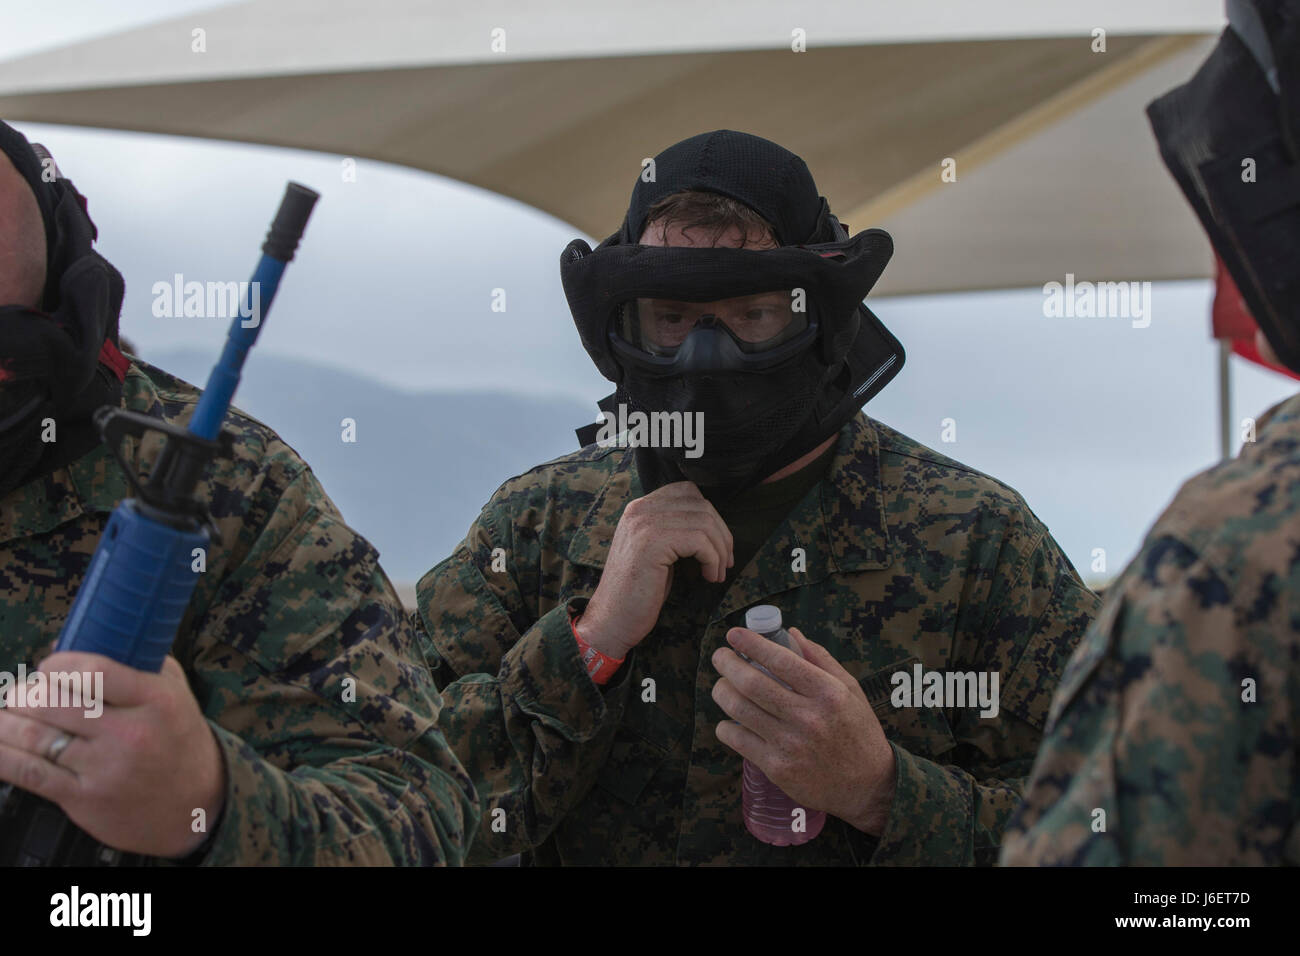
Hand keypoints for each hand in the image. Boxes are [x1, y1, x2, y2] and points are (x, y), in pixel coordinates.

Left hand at [0, 652, 226, 857]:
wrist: (194, 802)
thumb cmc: (178, 738)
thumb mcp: (173, 691)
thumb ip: (133, 661)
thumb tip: (69, 642)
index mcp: (156, 700)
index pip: (93, 671)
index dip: (57, 665)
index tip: (47, 666)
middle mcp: (131, 733)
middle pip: (54, 703)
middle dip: (24, 693)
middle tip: (20, 692)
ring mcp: (106, 768)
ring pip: (36, 736)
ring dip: (7, 722)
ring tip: (7, 715)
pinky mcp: (85, 798)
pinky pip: (30, 773)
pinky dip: (4, 756)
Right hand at [577, 481, 733, 658]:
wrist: (612, 619)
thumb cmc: (638, 590)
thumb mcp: (657, 550)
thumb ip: (675, 529)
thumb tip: (714, 524)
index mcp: (639, 508)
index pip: (687, 491)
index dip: (711, 517)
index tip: (718, 545)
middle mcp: (640, 509)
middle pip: (701, 505)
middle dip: (721, 534)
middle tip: (725, 562)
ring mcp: (644, 524)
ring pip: (704, 522)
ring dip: (719, 551)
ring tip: (716, 573)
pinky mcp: (651, 543)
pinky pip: (699, 540)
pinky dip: (712, 560)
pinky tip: (708, 576)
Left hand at [710, 626, 896, 834]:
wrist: (867, 786)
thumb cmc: (858, 733)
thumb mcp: (851, 690)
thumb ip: (821, 659)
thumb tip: (791, 633)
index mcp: (828, 693)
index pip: (780, 660)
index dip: (751, 643)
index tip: (734, 634)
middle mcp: (809, 717)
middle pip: (752, 683)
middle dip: (727, 664)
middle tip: (720, 657)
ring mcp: (791, 744)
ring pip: (739, 710)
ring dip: (722, 692)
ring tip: (721, 686)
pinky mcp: (778, 768)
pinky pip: (738, 740)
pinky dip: (725, 727)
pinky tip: (728, 722)